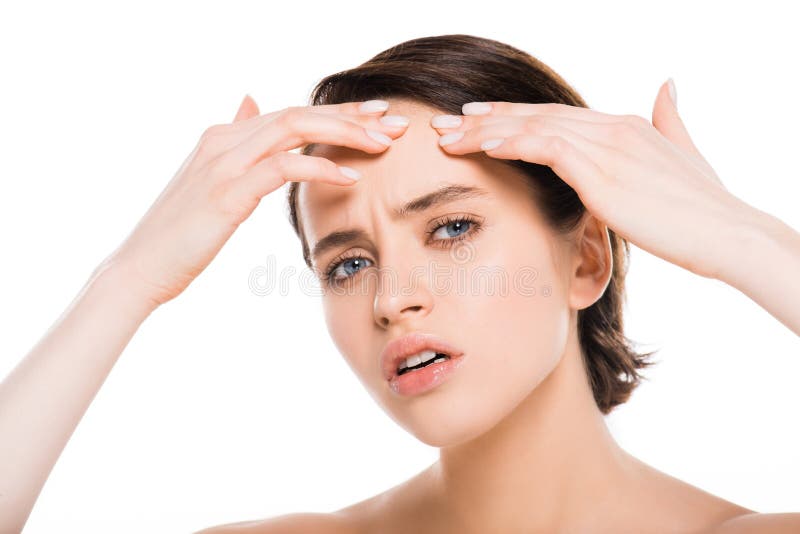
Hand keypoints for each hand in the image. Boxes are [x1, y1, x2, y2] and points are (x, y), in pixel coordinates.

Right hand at [98, 96, 408, 308]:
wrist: (140, 269)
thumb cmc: (179, 234)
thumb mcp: (209, 177)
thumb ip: (235, 139)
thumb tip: (251, 102)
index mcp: (224, 135)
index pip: (291, 112)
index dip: (338, 111)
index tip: (378, 116)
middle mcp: (223, 139)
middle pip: (299, 112)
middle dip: (352, 115)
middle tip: (395, 123)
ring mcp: (222, 162)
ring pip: (294, 128)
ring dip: (344, 132)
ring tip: (383, 143)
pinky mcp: (226, 192)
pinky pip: (282, 167)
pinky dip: (320, 167)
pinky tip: (352, 176)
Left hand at [430, 80, 750, 280]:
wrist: (727, 232)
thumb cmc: (703, 207)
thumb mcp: (684, 155)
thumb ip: (669, 121)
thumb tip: (667, 86)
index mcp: (624, 126)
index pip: (554, 114)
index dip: (513, 115)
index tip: (478, 119)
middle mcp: (612, 128)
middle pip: (536, 116)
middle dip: (487, 119)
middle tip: (447, 124)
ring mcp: (608, 147)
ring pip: (534, 128)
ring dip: (486, 131)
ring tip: (449, 136)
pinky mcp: (604, 172)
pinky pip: (548, 148)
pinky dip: (514, 143)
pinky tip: (484, 145)